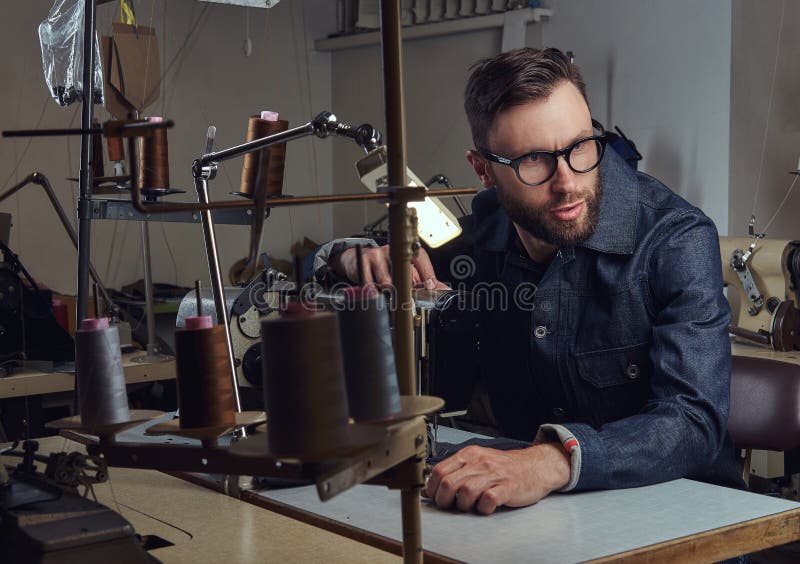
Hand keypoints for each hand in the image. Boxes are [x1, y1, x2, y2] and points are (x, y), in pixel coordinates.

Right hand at [332, 245, 449, 289]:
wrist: (356, 259)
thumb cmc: (384, 267)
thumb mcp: (404, 270)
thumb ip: (423, 279)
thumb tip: (444, 289)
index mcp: (404, 251)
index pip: (420, 257)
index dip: (427, 272)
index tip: (429, 286)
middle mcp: (392, 251)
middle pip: (403, 272)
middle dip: (406, 289)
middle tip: (407, 299)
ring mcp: (377, 255)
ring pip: (386, 281)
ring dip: (388, 293)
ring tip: (388, 296)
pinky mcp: (362, 262)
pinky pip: (369, 284)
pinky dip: (373, 293)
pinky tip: (374, 293)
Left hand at [424, 443, 570, 514]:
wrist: (534, 466)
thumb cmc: (503, 466)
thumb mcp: (477, 462)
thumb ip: (455, 472)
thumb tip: (430, 489)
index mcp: (469, 454)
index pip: (439, 470)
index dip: (432, 488)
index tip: (435, 497)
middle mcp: (480, 462)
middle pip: (449, 483)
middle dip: (444, 500)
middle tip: (450, 506)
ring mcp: (494, 474)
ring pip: (466, 492)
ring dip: (463, 505)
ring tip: (469, 506)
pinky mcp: (507, 488)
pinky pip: (488, 501)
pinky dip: (483, 508)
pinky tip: (485, 507)